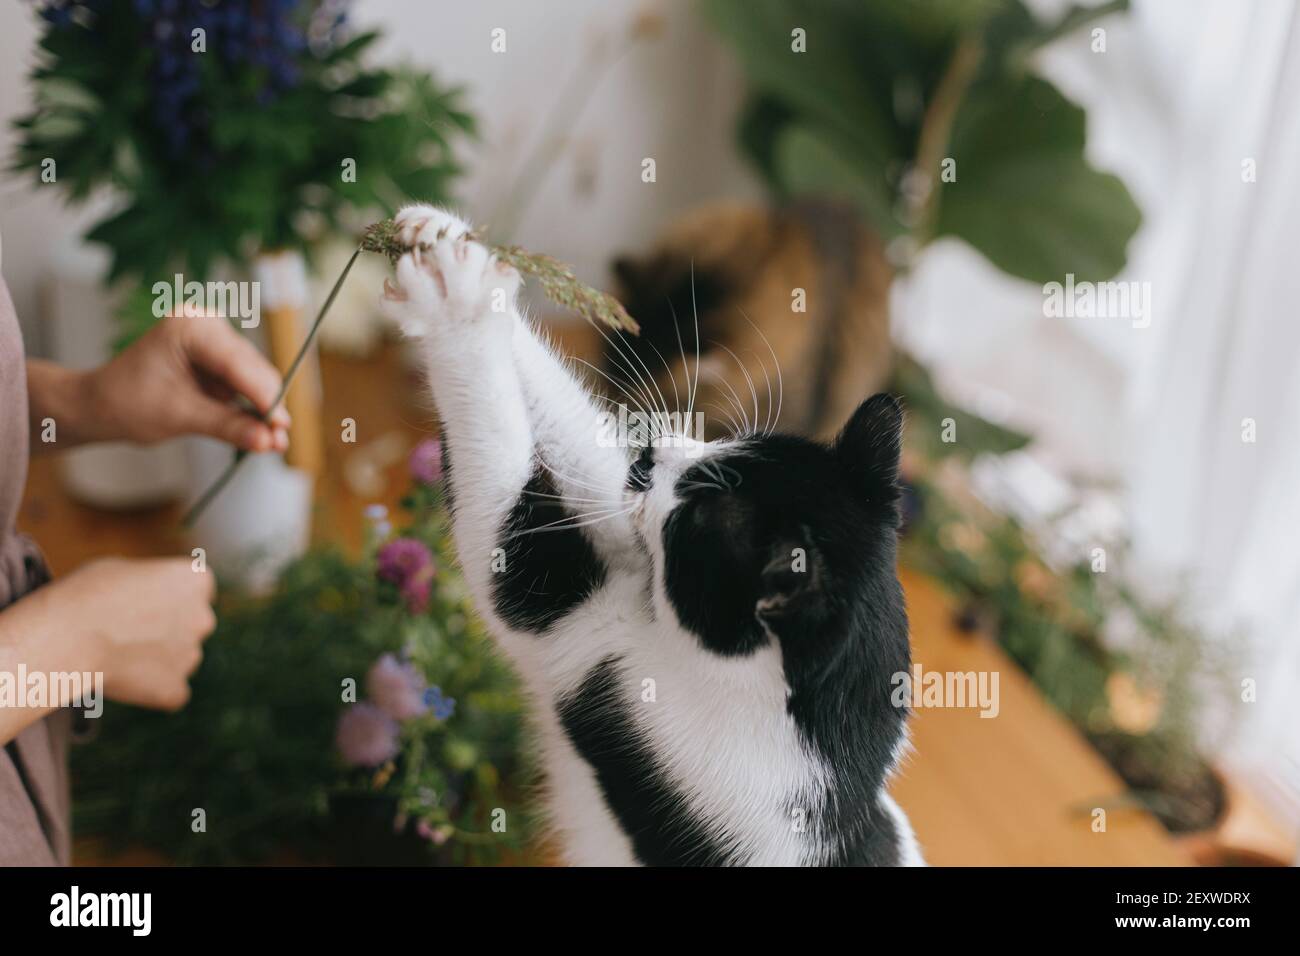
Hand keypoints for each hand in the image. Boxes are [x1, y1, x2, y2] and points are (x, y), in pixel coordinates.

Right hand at [59, 557, 216, 710]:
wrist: (70, 635)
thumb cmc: (87, 593)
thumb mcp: (123, 568)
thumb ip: (151, 584)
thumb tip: (150, 599)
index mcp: (196, 580)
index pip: (194, 588)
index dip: (167, 596)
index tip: (143, 602)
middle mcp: (203, 617)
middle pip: (192, 623)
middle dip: (168, 627)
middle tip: (127, 631)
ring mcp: (192, 655)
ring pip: (181, 657)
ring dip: (160, 658)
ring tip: (118, 655)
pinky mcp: (175, 688)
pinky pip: (171, 691)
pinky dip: (153, 690)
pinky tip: (124, 680)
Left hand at [85, 315, 289, 451]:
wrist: (99, 405)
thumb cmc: (126, 404)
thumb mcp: (179, 417)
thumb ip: (227, 426)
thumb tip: (268, 441)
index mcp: (190, 328)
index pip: (238, 362)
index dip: (264, 395)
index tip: (282, 426)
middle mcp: (206, 326)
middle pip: (253, 368)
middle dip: (267, 406)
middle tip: (279, 442)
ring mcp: (214, 342)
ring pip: (254, 378)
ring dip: (263, 410)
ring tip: (271, 443)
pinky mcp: (217, 361)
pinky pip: (244, 385)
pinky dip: (251, 409)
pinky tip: (259, 431)